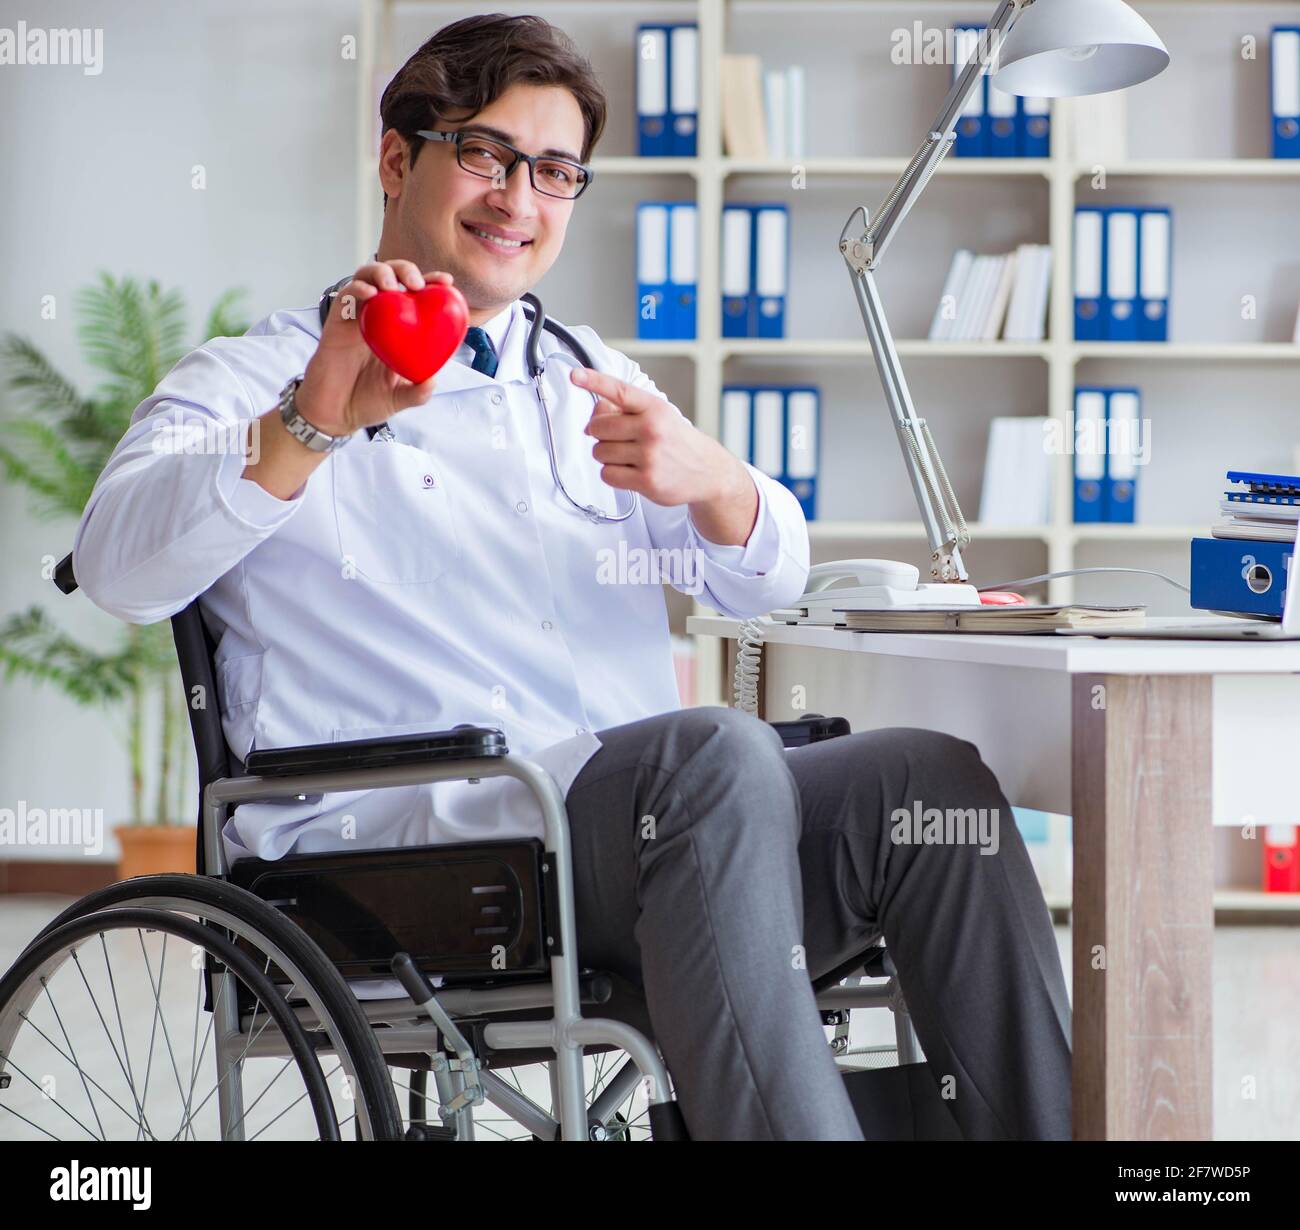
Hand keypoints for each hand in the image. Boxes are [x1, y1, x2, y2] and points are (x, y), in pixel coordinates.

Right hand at [298, 260, 453, 436]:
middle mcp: (379, 318)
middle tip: (417, 283)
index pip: (416, 297)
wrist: (334, 413)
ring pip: (367, 278)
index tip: (446, 281)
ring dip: (380, 273)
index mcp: (398, 330)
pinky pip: (345, 297)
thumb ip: (418, 392)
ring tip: (391, 285)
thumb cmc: (367, 402)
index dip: (431, 283)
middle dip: (405, 270)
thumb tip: (432, 380)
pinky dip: (357, 289)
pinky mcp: (336, 322)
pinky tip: (370, 295)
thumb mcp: (400, 399)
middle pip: (392, 277)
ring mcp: (357, 317)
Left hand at [572, 367, 750, 508]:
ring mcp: (649, 456)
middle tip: (617, 438)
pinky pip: (607, 474)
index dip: (594, 381)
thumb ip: (624, 411)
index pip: (619, 391)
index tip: (576, 375)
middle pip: (599, 427)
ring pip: (599, 452)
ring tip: (628, 456)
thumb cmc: (677, 441)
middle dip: (600, 433)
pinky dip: (612, 474)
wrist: (708, 471)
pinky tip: (629, 471)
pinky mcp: (646, 480)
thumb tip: (592, 420)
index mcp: (654, 408)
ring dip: (607, 455)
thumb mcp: (658, 415)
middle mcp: (652, 429)